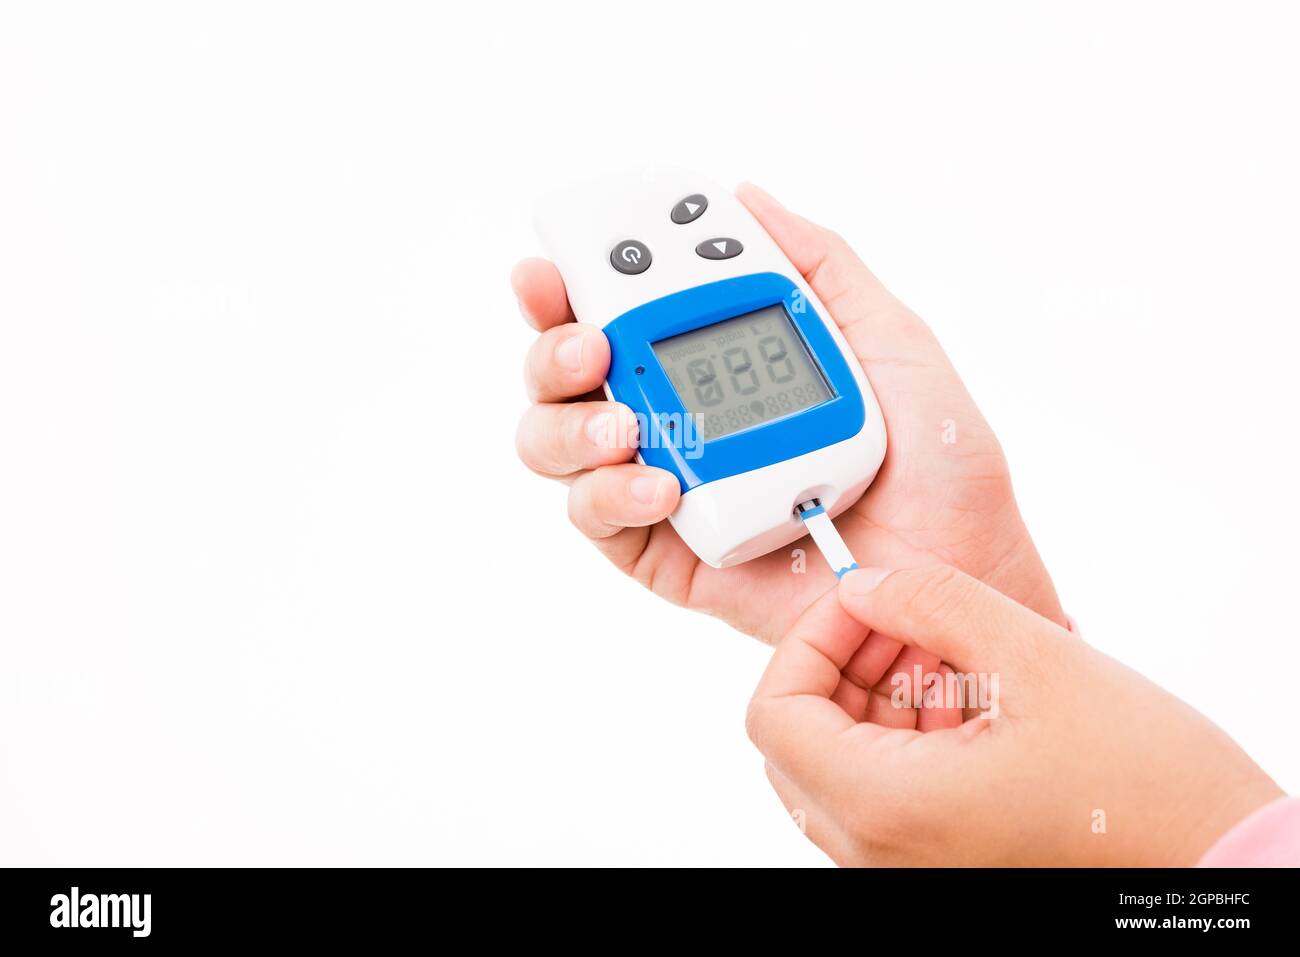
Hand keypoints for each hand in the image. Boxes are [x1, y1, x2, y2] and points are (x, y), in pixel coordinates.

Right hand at [513, 184, 1064, 644]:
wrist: (958, 572)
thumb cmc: (938, 465)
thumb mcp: (891, 339)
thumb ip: (820, 266)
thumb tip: (747, 195)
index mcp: (717, 361)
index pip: (622, 309)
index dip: (575, 280)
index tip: (559, 256)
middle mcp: (674, 417)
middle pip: (567, 375)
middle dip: (551, 346)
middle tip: (588, 342)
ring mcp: (662, 487)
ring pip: (556, 445)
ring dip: (567, 424)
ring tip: (623, 424)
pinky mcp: (666, 555)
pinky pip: (597, 520)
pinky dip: (609, 494)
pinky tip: (660, 485)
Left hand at [746, 565, 1282, 865]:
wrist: (1219, 861)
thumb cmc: (1145, 784)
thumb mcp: (1034, 658)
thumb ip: (931, 602)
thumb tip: (864, 584)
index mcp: (885, 806)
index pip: (774, 714)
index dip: (806, 641)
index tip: (860, 603)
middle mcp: (878, 850)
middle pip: (798, 738)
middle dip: (842, 664)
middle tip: (907, 623)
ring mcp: (903, 863)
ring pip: (837, 762)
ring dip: (875, 695)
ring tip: (948, 655)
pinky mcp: (935, 859)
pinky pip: (881, 789)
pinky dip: (903, 733)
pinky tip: (966, 696)